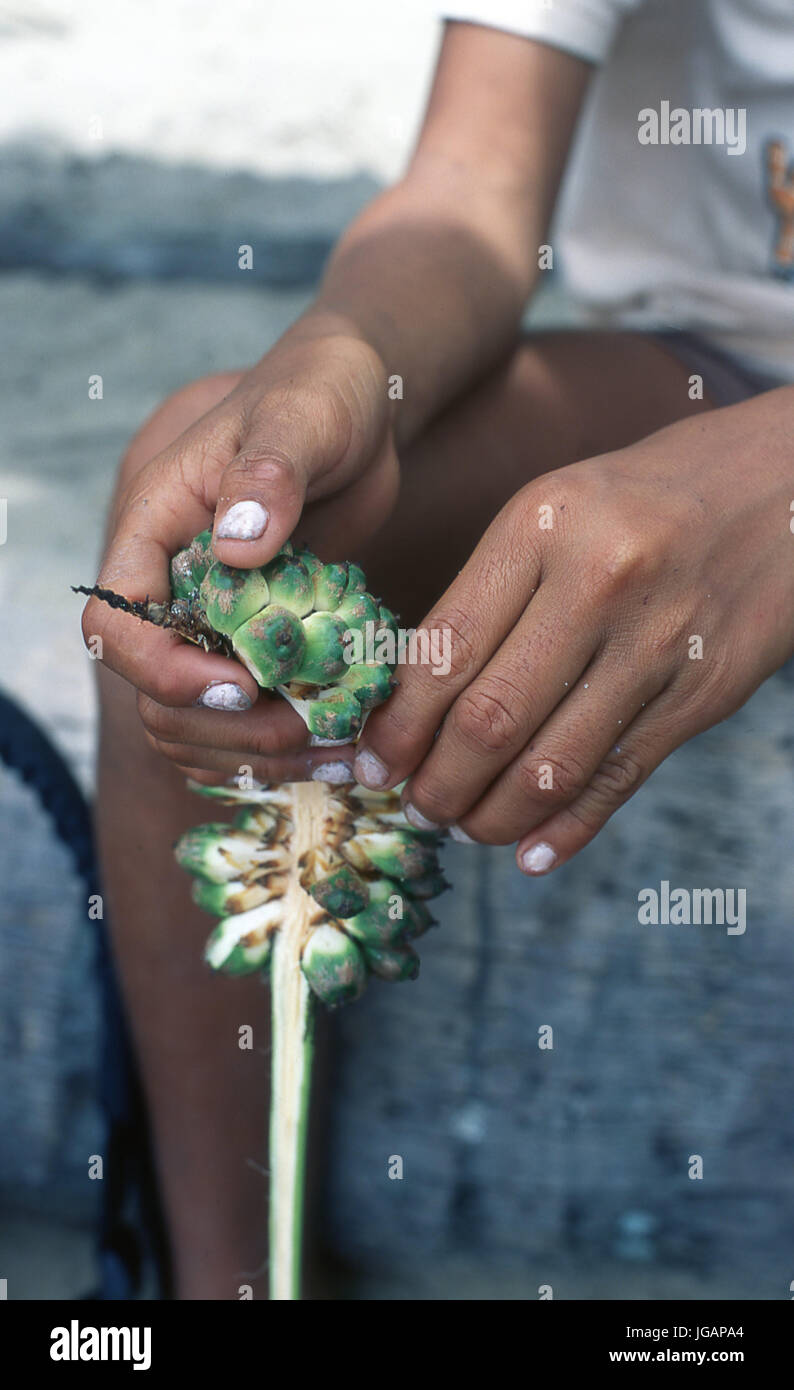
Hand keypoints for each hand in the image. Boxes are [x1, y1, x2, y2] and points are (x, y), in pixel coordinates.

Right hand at [82, 324, 397, 781]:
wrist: (362, 405)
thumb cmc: (321, 394)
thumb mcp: (301, 417)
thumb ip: (269, 473)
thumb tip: (235, 546)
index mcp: (155, 533)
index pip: (114, 626)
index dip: (161, 671)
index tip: (240, 684)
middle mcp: (175, 589)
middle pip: (155, 698)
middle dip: (225, 727)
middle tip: (304, 725)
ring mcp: (218, 625)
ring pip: (198, 727)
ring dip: (257, 755)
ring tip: (334, 751)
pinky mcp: (264, 645)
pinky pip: (247, 724)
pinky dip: (285, 750)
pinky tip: (341, 747)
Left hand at [352, 389, 793, 871]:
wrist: (786, 486)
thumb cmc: (645, 497)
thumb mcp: (555, 509)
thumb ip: (487, 594)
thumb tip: (413, 701)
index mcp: (541, 524)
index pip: (445, 649)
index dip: (397, 725)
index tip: (370, 761)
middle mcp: (599, 582)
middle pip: (490, 718)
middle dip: (437, 785)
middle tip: (414, 806)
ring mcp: (659, 643)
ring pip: (552, 765)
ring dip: (492, 817)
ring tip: (465, 826)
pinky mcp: (704, 695)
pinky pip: (620, 779)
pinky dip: (568, 829)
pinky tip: (531, 853)